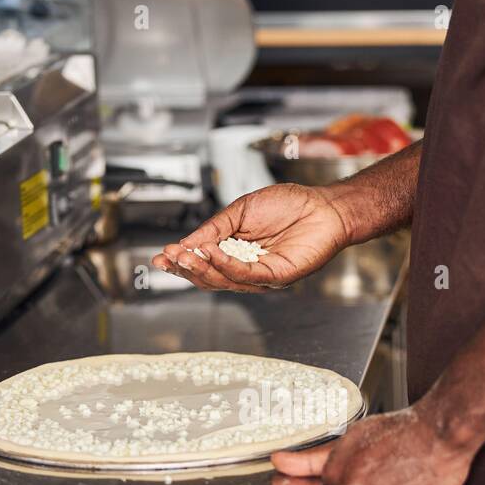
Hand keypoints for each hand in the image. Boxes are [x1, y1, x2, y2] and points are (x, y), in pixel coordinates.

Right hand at [152, 183, 352, 291]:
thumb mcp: (240, 211)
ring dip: (202, 268)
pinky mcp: (277, 277)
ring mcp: (261, 275)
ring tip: (185, 256)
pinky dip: (226, 265)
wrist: (324, 206)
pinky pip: (246, 275)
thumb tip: (187, 243)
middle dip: (186, 268)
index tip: (160, 257)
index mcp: (236, 253)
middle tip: (168, 258)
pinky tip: (212, 254)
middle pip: (209, 277)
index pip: (203, 263)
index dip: (181, 262)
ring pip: (224, 280)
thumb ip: (214, 228)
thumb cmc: (289, 205)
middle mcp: (247, 268)